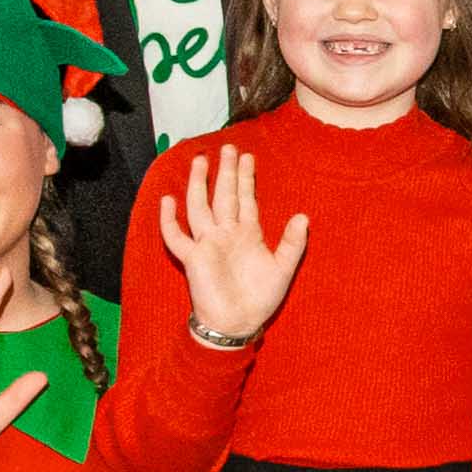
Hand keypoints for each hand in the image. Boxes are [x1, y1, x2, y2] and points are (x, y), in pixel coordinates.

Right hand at [153, 148, 307, 346]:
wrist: (237, 324)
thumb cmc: (260, 299)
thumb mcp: (283, 269)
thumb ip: (293, 243)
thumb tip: (304, 216)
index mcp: (248, 234)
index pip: (246, 199)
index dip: (246, 179)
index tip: (248, 157)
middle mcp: (226, 234)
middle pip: (224, 196)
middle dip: (226, 172)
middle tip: (228, 147)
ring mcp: (208, 243)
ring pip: (200, 207)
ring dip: (200, 184)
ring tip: (200, 161)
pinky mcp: (193, 258)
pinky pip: (176, 236)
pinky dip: (170, 220)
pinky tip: (168, 200)